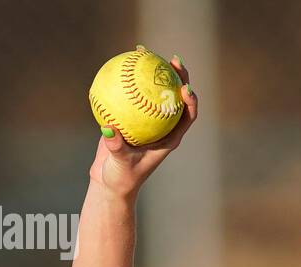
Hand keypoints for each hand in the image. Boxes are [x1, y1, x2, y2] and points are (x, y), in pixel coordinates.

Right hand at [88, 53, 197, 198]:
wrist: (111, 181)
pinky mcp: (132, 116)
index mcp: (170, 138)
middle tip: (173, 59)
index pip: (187, 117)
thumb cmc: (122, 178)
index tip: (186, 88)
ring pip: (155, 91)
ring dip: (153, 71)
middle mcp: (163, 126)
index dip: (191, 101)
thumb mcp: (121, 165)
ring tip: (146, 51)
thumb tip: (109, 130)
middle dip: (178, 77)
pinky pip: (132, 93)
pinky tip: (118, 63)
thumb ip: (117, 148)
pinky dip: (127, 79)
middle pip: (176, 97)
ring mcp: (148, 120)